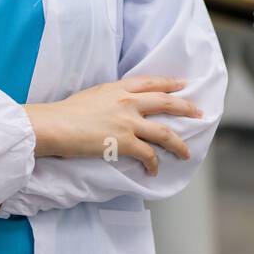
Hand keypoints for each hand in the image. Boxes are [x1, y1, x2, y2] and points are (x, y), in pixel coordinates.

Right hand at [24, 75, 201, 175]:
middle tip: (199, 112)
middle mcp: (128, 102)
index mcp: (118, 88)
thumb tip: (114, 106)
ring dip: (178, 144)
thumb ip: (108, 98)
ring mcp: (128, 122)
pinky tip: (154, 170)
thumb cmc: (64, 112)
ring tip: (186, 153)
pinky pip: (148, 154)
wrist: (54, 124)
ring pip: (164, 133)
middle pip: (166, 103)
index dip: (169, 83)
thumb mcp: (91, 95)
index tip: (182, 85)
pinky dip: (154, 164)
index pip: (151, 82)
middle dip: (186, 108)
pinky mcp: (124, 143)